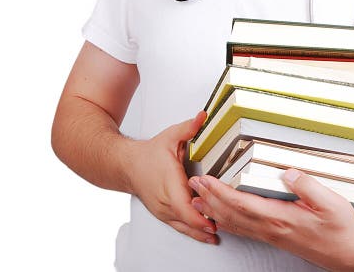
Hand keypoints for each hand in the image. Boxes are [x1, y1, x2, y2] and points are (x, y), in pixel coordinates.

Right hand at [129, 111, 217, 243]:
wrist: (127, 166)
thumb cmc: (149, 153)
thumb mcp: (170, 136)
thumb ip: (188, 128)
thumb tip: (202, 117)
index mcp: (168, 182)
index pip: (183, 205)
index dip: (199, 216)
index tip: (214, 220)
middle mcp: (165, 201)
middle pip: (187, 220)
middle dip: (206, 225)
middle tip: (226, 226)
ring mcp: (163, 210)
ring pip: (183, 227)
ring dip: (201, 232)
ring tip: (218, 235)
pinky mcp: (163, 215)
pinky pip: (180, 227)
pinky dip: (194, 232)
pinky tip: (207, 235)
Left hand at [188, 169, 353, 270]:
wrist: (348, 253)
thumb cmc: (341, 228)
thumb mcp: (331, 203)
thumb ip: (308, 187)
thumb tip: (288, 173)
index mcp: (281, 217)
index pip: (242, 203)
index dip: (220, 191)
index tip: (205, 179)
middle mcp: (272, 228)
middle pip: (232, 213)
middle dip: (209, 197)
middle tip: (193, 183)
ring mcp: (272, 235)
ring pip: (235, 223)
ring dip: (214, 210)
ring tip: (198, 199)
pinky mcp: (275, 237)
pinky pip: (244, 229)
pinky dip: (227, 221)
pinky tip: (222, 217)